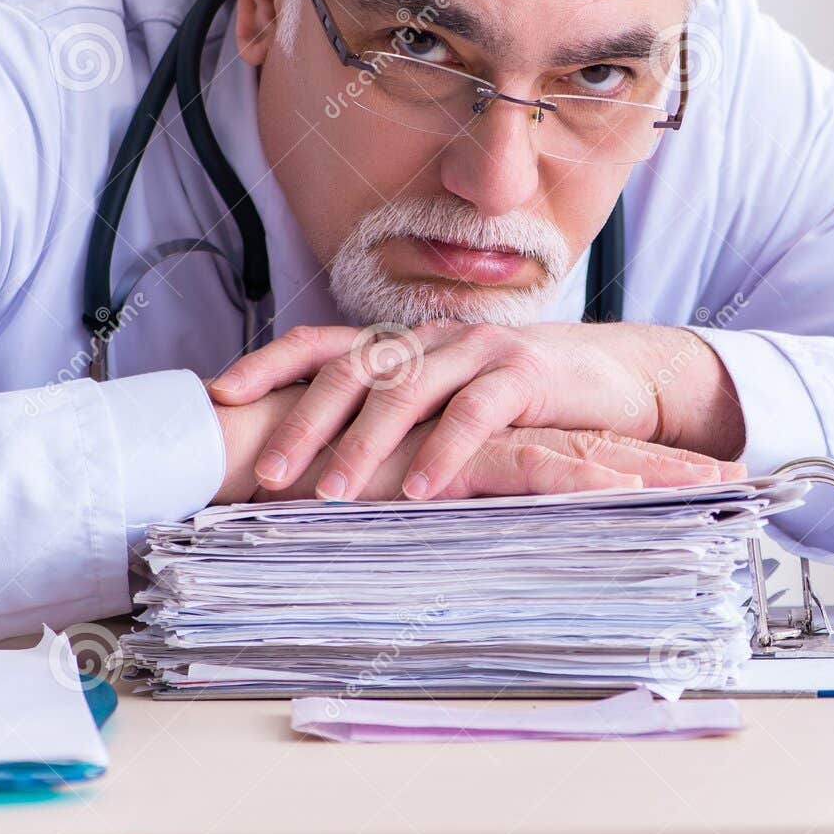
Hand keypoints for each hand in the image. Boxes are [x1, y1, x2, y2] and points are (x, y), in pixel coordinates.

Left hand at [207, 321, 744, 500]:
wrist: (616, 377)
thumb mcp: (448, 404)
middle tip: (269, 475)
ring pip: (406, 390)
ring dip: (365, 445)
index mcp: (405, 342)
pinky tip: (423, 490)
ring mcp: (479, 350)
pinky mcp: (525, 374)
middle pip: (354, 367)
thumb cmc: (520, 403)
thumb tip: (312, 466)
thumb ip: (394, 419)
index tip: (217, 396)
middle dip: (305, 420)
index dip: (268, 363)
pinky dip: (445, 450)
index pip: (323, 342)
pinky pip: (475, 411)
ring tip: (333, 496)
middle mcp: (432, 337)